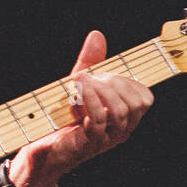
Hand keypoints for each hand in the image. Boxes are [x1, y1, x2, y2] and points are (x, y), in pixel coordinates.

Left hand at [23, 29, 153, 186]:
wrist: (41, 151)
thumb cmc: (62, 120)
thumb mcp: (78, 86)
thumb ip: (91, 62)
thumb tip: (97, 36)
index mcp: (124, 118)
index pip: (144, 98)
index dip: (128, 81)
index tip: (104, 75)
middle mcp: (120, 131)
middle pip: (136, 104)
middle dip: (115, 83)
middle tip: (92, 77)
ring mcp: (106, 139)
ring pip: (121, 112)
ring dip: (101, 90)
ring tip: (81, 80)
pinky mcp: (88, 143)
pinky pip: (99, 119)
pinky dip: (90, 100)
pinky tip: (79, 90)